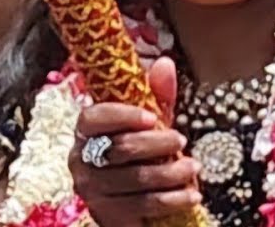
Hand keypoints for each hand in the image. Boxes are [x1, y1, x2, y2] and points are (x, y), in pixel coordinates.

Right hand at [69, 58, 201, 224]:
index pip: (93, 118)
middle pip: (119, 149)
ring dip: (170, 174)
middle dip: (156, 144)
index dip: (122, 116)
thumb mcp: (149, 122)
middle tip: (182, 141)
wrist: (131, 200)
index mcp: (86, 131)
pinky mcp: (106, 214)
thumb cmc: (139, 152)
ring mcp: (92, 190)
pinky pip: (142, 205)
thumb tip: (164, 63)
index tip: (152, 117)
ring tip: (194, 167)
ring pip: (134, 179)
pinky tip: (191, 195)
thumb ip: (156, 95)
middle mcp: (81, 160)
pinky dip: (171, 200)